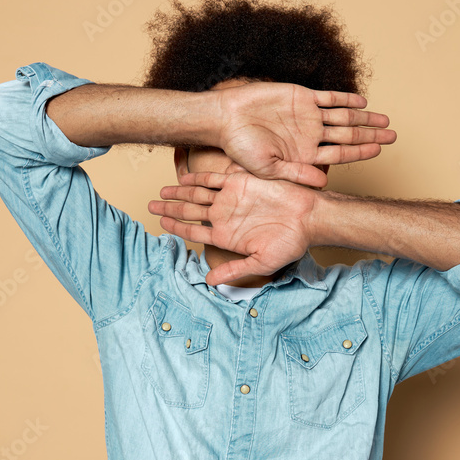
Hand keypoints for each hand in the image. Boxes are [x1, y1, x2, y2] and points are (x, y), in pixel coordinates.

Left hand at [148, 170, 317, 286]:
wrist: (309, 217)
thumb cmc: (290, 243)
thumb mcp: (260, 262)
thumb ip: (234, 270)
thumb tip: (209, 282)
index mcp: (226, 236)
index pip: (193, 231)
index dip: (175, 227)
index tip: (160, 223)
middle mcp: (225, 216)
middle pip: (189, 211)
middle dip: (169, 208)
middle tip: (150, 205)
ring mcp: (231, 199)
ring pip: (197, 194)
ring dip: (178, 192)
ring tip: (161, 191)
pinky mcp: (241, 182)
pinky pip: (214, 178)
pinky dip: (198, 178)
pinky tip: (184, 177)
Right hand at [215, 82, 395, 187]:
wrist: (226, 119)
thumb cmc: (241, 148)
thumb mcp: (268, 168)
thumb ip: (296, 173)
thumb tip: (324, 182)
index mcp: (305, 154)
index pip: (340, 152)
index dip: (361, 151)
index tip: (380, 150)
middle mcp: (311, 135)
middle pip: (348, 134)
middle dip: (371, 135)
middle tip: (393, 136)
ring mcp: (308, 115)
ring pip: (343, 116)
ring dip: (365, 117)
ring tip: (384, 120)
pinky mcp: (301, 97)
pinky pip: (328, 98)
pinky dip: (345, 99)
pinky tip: (362, 102)